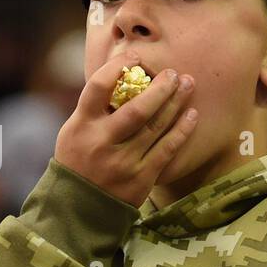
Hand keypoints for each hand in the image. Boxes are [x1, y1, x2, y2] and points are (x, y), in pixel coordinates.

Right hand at [53, 52, 197, 206]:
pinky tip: (192, 115)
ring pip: (156, 127)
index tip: (136, 56)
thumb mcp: (74, 132)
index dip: (118, 67)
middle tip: (174, 73)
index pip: (99, 87)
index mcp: (81, 126)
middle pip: (137, 108)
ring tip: (187, 84)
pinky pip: (167, 149)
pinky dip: (182, 130)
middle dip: (160, 87)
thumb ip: (95, 109)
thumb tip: (126, 77)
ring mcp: (123, 162)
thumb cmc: (78, 161)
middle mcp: (101, 143)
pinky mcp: (140, 179)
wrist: (77, 209)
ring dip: (176, 102)